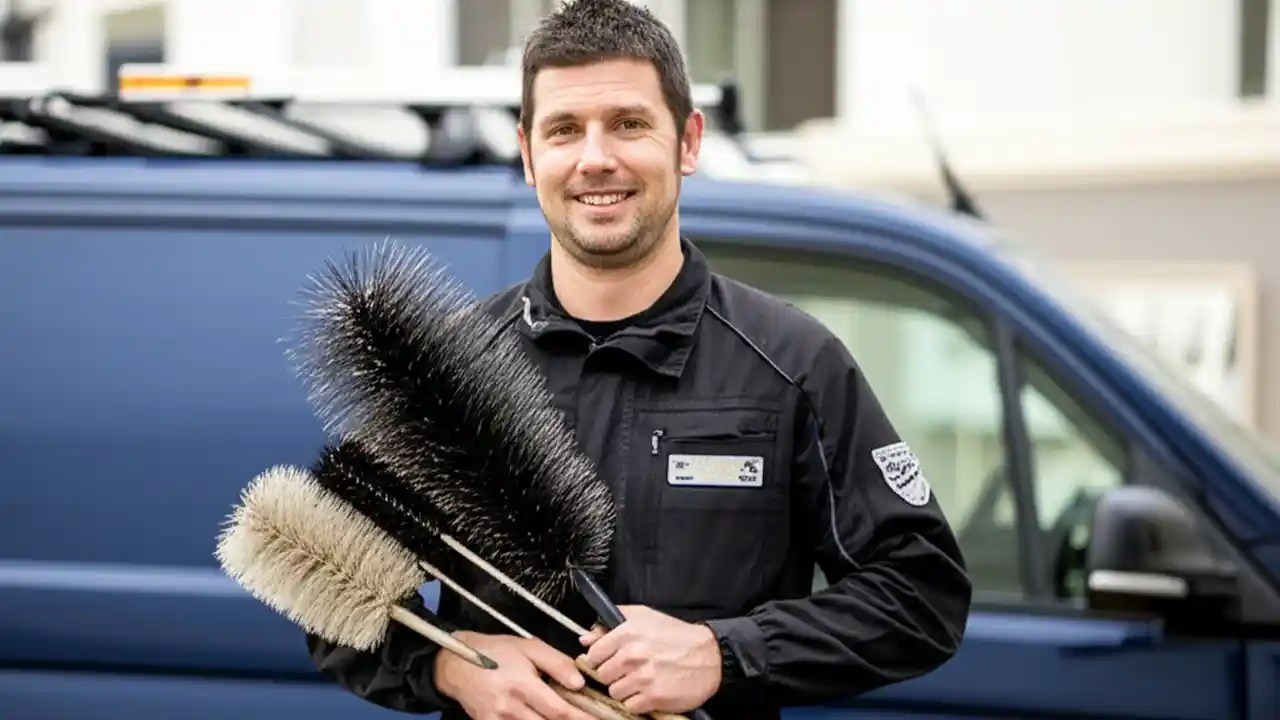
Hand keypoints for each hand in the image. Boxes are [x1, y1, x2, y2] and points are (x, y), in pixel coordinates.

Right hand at [435, 631, 595, 719]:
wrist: (456, 665)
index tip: (601, 719)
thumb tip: (579, 683)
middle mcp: (510, 709)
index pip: (559, 711)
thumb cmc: (495, 652)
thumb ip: (556, 663)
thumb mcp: (528, 647)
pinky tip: (545, 717)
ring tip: (570, 717)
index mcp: (522, 685)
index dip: (583, 719)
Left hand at [579, 605, 721, 714]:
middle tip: (629, 671)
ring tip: (641, 681)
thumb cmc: (676, 636)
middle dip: (614, 674)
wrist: (710, 656)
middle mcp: (632, 655)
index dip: (601, 659)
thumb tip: (585, 636)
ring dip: (625, 689)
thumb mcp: (644, 617)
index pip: (593, 654)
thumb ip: (610, 623)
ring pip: (614, 692)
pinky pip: (630, 706)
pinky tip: (649, 692)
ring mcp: (642, 678)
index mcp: (627, 633)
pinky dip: (637, 702)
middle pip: (602, 675)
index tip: (610, 660)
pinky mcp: (653, 697)